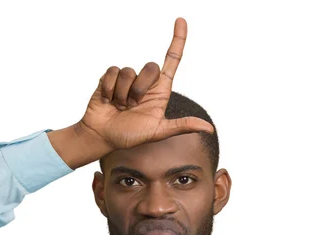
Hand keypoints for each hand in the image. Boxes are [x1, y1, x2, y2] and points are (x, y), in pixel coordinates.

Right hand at [77, 17, 214, 152]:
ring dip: (122, 94)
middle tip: (132, 106)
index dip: (178, 40)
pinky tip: (108, 100)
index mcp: (160, 91)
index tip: (181, 20)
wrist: (103, 136)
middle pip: (151, 67)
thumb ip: (182, 126)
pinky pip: (112, 72)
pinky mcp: (110, 77)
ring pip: (129, 71)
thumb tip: (209, 128)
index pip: (172, 61)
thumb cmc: (130, 136)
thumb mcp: (159, 132)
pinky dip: (109, 90)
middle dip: (140, 89)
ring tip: (119, 106)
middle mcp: (145, 82)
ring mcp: (127, 79)